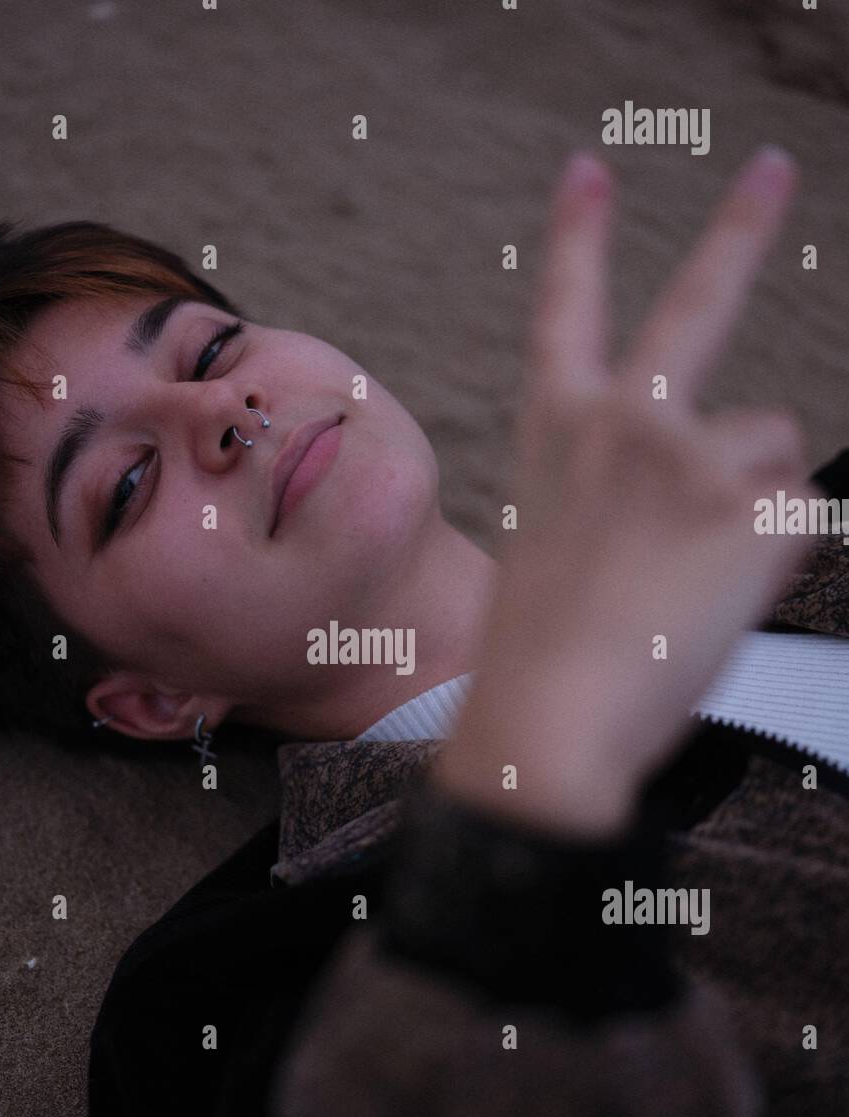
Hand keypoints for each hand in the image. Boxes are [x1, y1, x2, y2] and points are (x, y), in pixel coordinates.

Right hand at [434, 147, 815, 836]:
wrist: (548, 725)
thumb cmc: (541, 657)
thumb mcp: (560, 553)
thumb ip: (632, 497)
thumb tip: (735, 495)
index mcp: (558, 436)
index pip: (564, 313)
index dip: (580, 235)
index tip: (589, 170)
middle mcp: (623, 424)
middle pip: (694, 303)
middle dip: (738, 226)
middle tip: (772, 167)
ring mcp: (688, 456)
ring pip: (771, 448)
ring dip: (755, 502)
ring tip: (694, 576)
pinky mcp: (750, 507)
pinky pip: (799, 516)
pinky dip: (776, 559)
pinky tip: (719, 598)